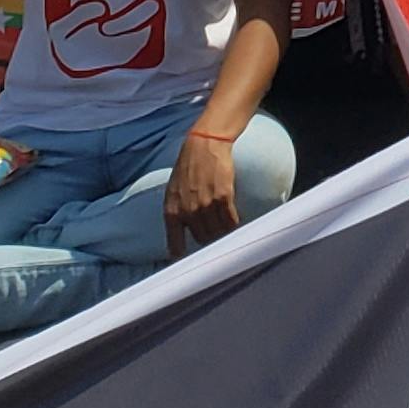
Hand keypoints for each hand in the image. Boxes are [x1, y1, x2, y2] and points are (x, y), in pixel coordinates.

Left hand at [163, 127, 243, 255]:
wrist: (204, 144)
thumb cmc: (188, 166)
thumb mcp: (173, 190)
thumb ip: (177, 212)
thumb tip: (182, 232)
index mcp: (172, 211)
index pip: (175, 244)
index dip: (182, 254)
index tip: (187, 263)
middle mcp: (188, 212)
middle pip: (202, 238)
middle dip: (209, 237)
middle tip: (215, 232)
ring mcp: (205, 205)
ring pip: (217, 232)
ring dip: (223, 232)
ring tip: (226, 227)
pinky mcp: (223, 197)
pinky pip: (230, 221)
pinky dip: (234, 224)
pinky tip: (236, 221)